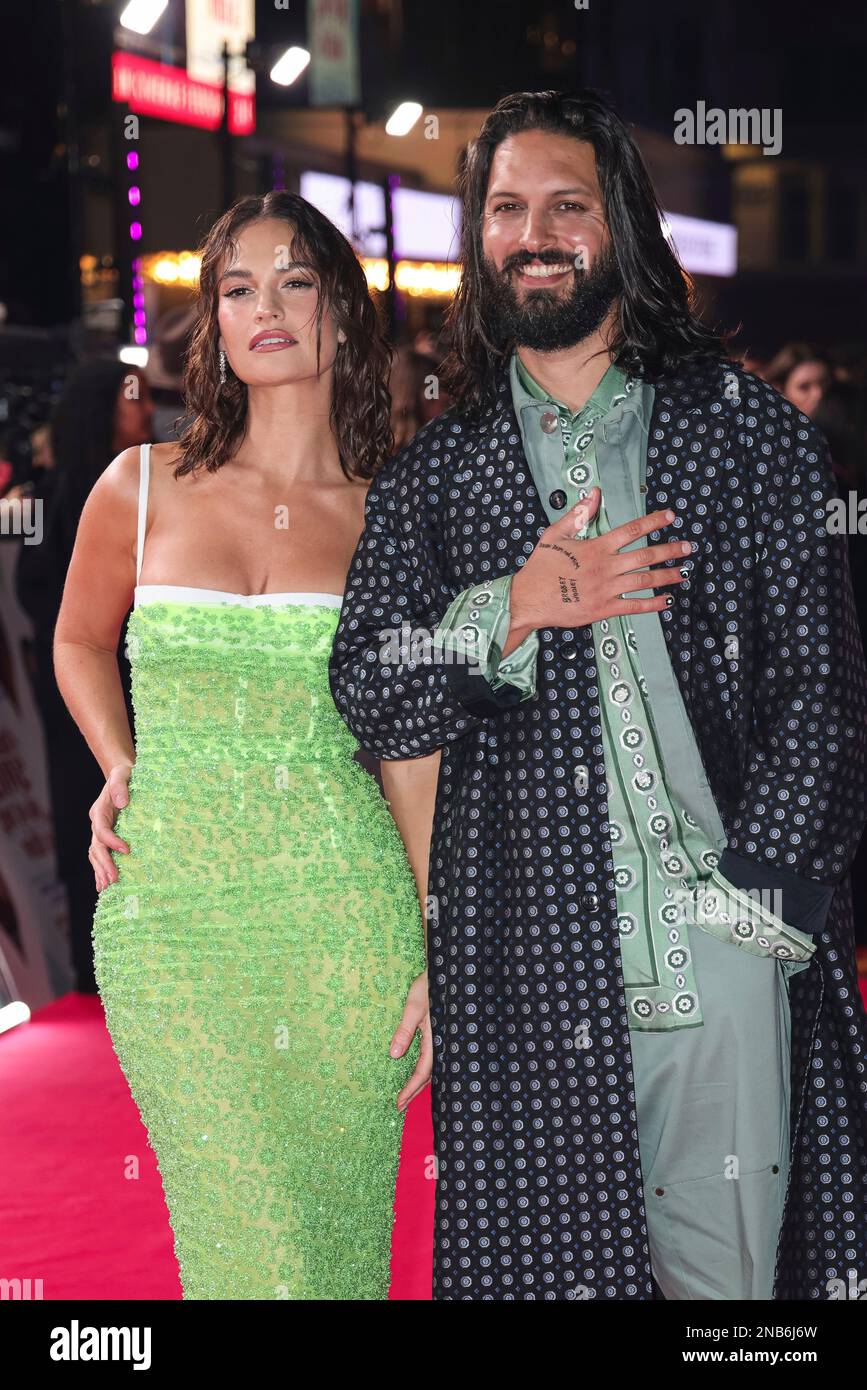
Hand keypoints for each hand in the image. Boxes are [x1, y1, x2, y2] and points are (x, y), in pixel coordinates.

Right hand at [88, 762, 133, 891]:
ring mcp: (100, 831)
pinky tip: (103, 885)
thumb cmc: (125, 774)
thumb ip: (120, 786)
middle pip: (96, 847)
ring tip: (107, 887)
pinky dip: (100, 870)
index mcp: (100, 810)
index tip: (127, 850)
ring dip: (100, 871)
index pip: (102, 830)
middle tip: (114, 879)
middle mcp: (97, 823)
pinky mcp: (107, 836)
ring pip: (95, 855)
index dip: (112, 841)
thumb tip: (122, 803)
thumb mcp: (123, 774)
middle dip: (104, 864)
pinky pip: (100, 855)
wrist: (123, 776)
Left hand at [391, 969, 431, 1111]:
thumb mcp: (413, 1006)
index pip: (423, 1071)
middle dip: (414, 1091)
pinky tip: (419, 1073)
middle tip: (400, 1107)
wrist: (449, 971)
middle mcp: (442, 1043)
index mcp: (436, 1039)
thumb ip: (404, 1030)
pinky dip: (425, 1070)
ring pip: (433, 1068)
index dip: (410, 1089)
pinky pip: (434, 1058)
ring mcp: (443, 1039)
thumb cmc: (431, 985)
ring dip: (420, 1083)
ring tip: (407, 1095)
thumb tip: (393, 1055)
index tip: (398, 1103)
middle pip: (429, 1075)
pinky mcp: (442, 1033)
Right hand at [510, 486, 691, 631]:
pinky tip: (667, 600)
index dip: (653, 522)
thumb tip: (594, 493)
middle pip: (645, 555)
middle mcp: (606, 567)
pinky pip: (634, 606)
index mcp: (596, 547)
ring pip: (644, 580)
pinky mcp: (604, 609)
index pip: (631, 530)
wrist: (529, 599)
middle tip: (688, 547)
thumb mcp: (555, 534)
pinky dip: (653, 604)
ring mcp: (607, 589)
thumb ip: (577, 514)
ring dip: (667, 576)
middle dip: (670, 550)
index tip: (670, 516)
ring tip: (684, 572)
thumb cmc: (540, 567)